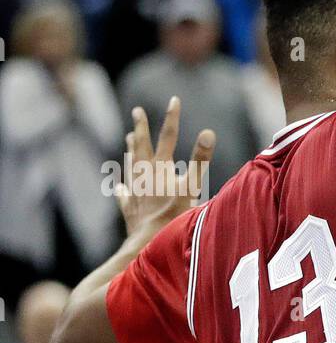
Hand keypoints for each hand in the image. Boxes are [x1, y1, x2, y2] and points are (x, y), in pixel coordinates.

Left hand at [118, 96, 214, 240]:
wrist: (149, 243)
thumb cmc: (174, 217)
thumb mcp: (192, 186)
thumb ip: (200, 159)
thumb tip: (209, 132)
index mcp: (160, 168)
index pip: (168, 136)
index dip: (172, 117)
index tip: (174, 99)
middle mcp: (144, 176)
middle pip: (141, 146)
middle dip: (141, 127)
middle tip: (137, 112)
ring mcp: (135, 192)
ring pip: (130, 165)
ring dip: (131, 150)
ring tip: (129, 139)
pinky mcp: (130, 209)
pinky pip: (124, 194)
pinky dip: (123, 187)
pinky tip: (119, 186)